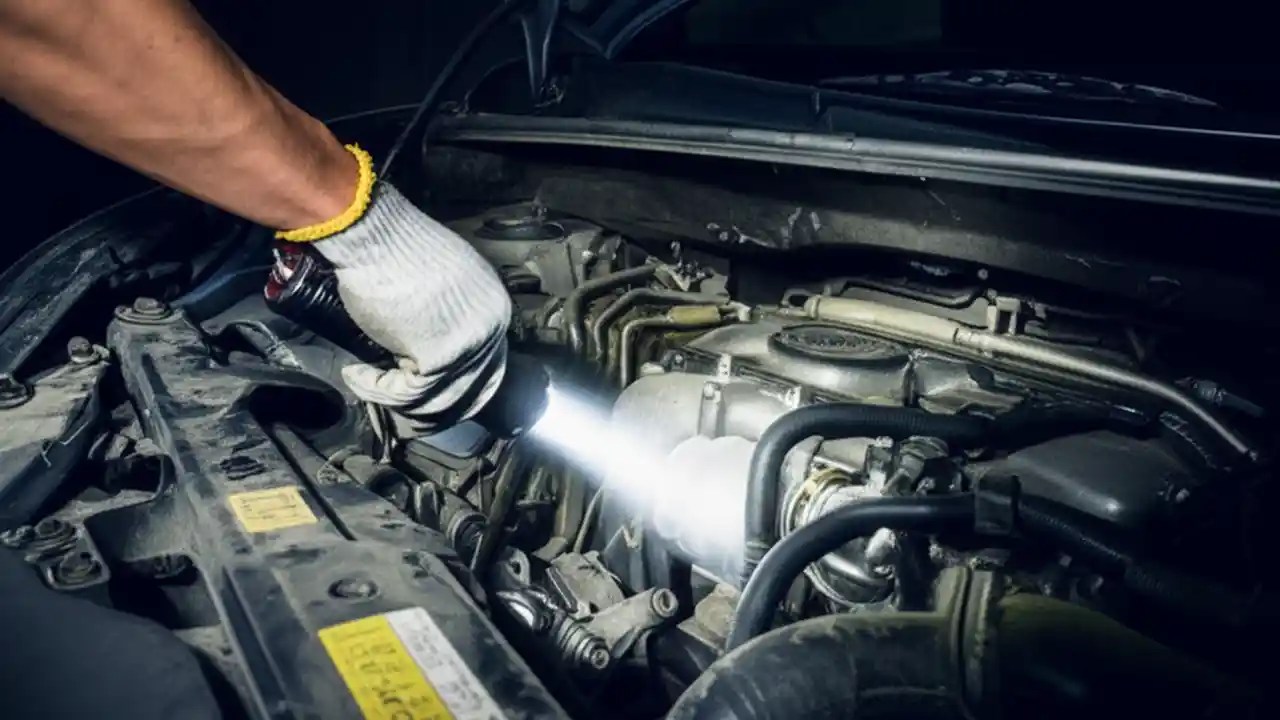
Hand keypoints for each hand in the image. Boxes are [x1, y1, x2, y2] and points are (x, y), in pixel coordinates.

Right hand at [314, 183, 510, 430]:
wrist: (374, 232)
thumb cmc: (394, 249)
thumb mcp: (436, 284)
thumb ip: (446, 317)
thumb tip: (429, 347)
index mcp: (495, 307)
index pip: (486, 366)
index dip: (454, 388)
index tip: (422, 393)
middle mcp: (492, 327)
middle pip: (469, 390)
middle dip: (432, 409)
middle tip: (400, 412)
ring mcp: (470, 344)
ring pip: (439, 399)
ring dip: (397, 400)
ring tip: (368, 382)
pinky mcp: (441, 357)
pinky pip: (409, 394)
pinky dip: (377, 390)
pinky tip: (356, 375)